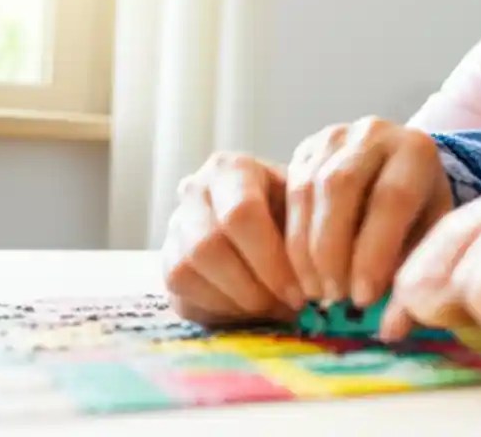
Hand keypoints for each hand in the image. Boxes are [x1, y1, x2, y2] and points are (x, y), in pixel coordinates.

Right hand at [162, 152, 298, 324]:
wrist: (265, 218)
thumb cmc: (291, 212)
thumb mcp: (305, 210)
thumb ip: (307, 235)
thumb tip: (314, 282)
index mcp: (231, 169)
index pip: (241, 214)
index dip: (270, 261)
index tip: (299, 292)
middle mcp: (194, 191)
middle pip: (207, 246)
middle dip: (251, 288)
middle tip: (285, 307)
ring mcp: (174, 226)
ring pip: (186, 272)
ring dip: (234, 302)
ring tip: (271, 307)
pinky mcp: (166, 262)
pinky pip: (180, 295)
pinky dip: (218, 311)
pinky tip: (249, 309)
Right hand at [284, 117, 452, 306]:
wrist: (401, 171)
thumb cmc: (420, 214)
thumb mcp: (427, 241)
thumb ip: (412, 282)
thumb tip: (391, 330)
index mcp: (416, 149)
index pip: (392, 198)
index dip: (374, 251)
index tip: (364, 297)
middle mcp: (374, 132)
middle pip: (340, 187)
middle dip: (332, 250)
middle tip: (334, 297)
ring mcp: (335, 136)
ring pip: (307, 189)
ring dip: (306, 249)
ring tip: (315, 292)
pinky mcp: (305, 150)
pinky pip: (287, 193)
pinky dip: (289, 240)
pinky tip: (299, 273)